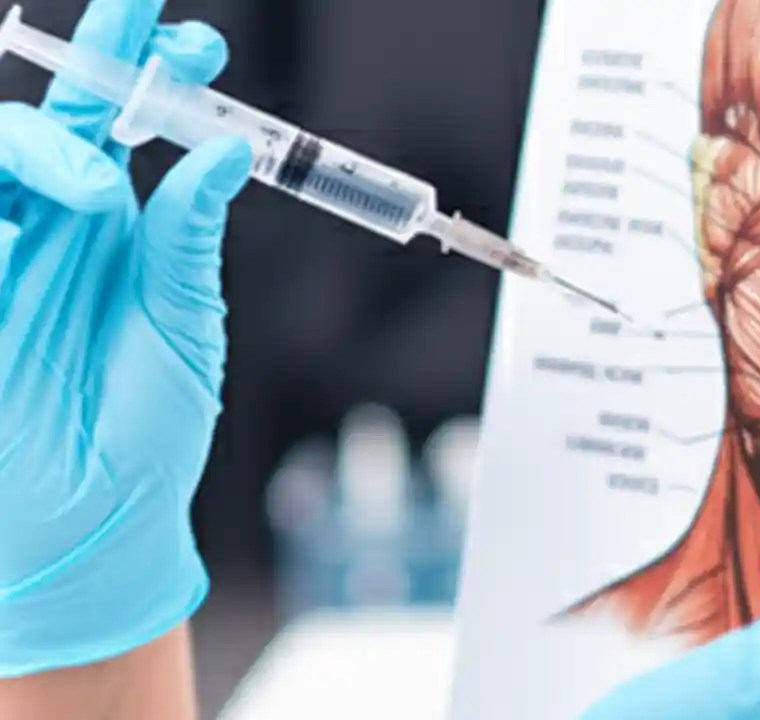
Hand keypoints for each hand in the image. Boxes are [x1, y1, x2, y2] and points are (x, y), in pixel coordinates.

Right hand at [0, 0, 250, 675]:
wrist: (99, 516)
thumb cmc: (150, 425)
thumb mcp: (184, 324)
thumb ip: (187, 239)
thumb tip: (225, 153)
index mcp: (119, 225)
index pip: (122, 117)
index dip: (150, 66)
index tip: (197, 41)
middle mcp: (56, 225)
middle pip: (55, 113)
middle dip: (98, 68)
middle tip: (153, 80)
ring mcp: (3, 255)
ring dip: (40, 148)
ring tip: (92, 182)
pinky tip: (15, 242)